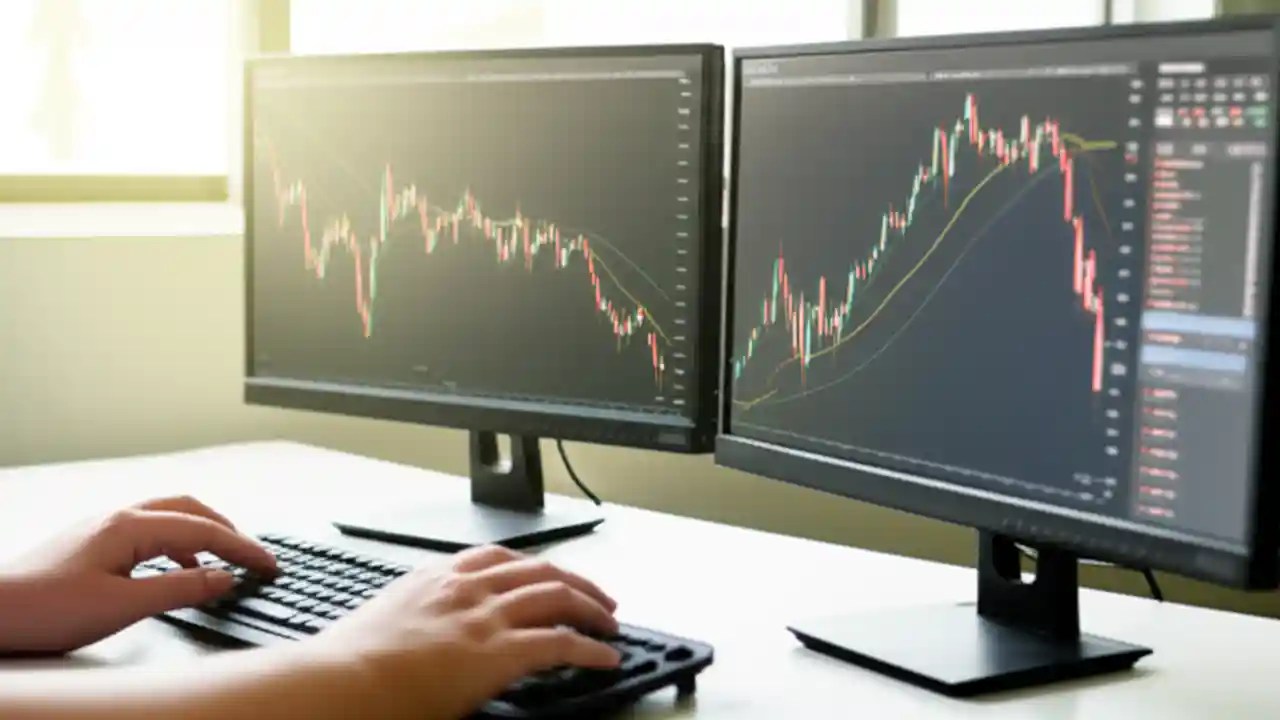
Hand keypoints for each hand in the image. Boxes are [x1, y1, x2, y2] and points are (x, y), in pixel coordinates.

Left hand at [0, 495, 275, 653]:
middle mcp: (118, 518)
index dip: (243, 548)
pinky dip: (176, 546)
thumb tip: (225, 578)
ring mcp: (103, 528)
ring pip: (169, 518)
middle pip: (190, 510)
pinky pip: (148, 533)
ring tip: (222, 565)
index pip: (204, 530)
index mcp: (130, 527)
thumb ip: (181, 590)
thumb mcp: (123, 606)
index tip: (270, 564)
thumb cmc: (45, 609)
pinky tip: (175, 572)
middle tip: (253, 556)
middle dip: (227, 530)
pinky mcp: (91, 543)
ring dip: (202, 536)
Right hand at [306, 545, 620, 719]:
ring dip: (591, 607)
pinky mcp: (500, 653)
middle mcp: (467, 588)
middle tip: (596, 597)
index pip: (497, 557)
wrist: (343, 681)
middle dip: (575, 581)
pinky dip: (591, 648)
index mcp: (437, 577)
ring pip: (558, 597)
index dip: (532, 566)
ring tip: (609, 622)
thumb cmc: (349, 663)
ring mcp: (486, 617)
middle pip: (538, 569)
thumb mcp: (386, 620)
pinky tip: (606, 656)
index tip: (547, 575)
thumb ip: (415, 616)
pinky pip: (561, 643)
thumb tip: (422, 635)